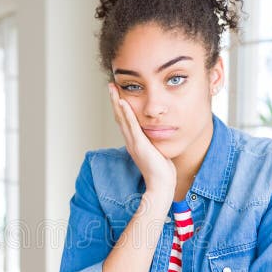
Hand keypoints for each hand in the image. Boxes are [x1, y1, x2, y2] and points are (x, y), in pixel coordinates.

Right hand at [108, 82, 175, 197]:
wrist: (161, 185)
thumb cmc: (161, 171)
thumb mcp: (156, 152)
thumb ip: (154, 142)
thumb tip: (157, 136)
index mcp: (134, 142)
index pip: (124, 121)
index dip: (119, 107)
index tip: (118, 93)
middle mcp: (130, 141)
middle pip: (119, 117)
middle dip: (114, 100)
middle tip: (110, 85)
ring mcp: (134, 143)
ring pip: (122, 118)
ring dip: (117, 102)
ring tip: (113, 88)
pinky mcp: (140, 145)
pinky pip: (132, 126)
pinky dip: (126, 113)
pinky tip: (123, 102)